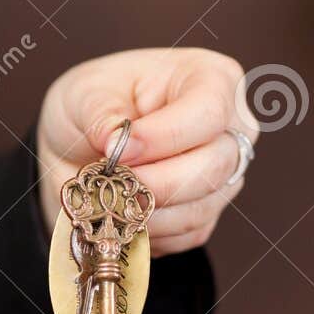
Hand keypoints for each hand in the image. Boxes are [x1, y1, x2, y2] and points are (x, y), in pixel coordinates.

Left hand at [36, 48, 254, 255]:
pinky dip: (148, 230)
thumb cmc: (94, 103)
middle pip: (214, 165)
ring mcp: (225, 175)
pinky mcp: (208, 213)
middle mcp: (232, 129)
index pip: (209, 111)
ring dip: (146, 211)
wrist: (82, 144)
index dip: (165, 136)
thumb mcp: (85, 93)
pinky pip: (186, 234)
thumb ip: (100, 114)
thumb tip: (115, 140)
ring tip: (107, 195)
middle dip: (156, 181)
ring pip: (200, 207)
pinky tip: (121, 211)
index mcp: (212, 79)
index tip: (118, 149)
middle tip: (110, 180)